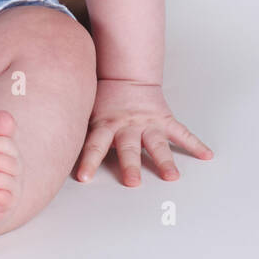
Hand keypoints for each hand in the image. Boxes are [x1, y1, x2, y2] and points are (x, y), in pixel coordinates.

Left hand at [76, 79, 212, 186]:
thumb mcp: (86, 110)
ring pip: (156, 144)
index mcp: (106, 125)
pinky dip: (195, 144)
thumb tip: (51, 142)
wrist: (126, 75)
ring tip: (172, 177)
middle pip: (129, 149)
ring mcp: (148, 124)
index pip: (95, 145)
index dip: (89, 160)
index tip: (84, 178)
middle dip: (131, 166)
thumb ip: (77, 127)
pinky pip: (182, 133)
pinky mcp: (164, 120)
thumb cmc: (103, 99)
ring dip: (164, 161)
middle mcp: (128, 127)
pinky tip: (207, 155)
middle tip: (132, 182)